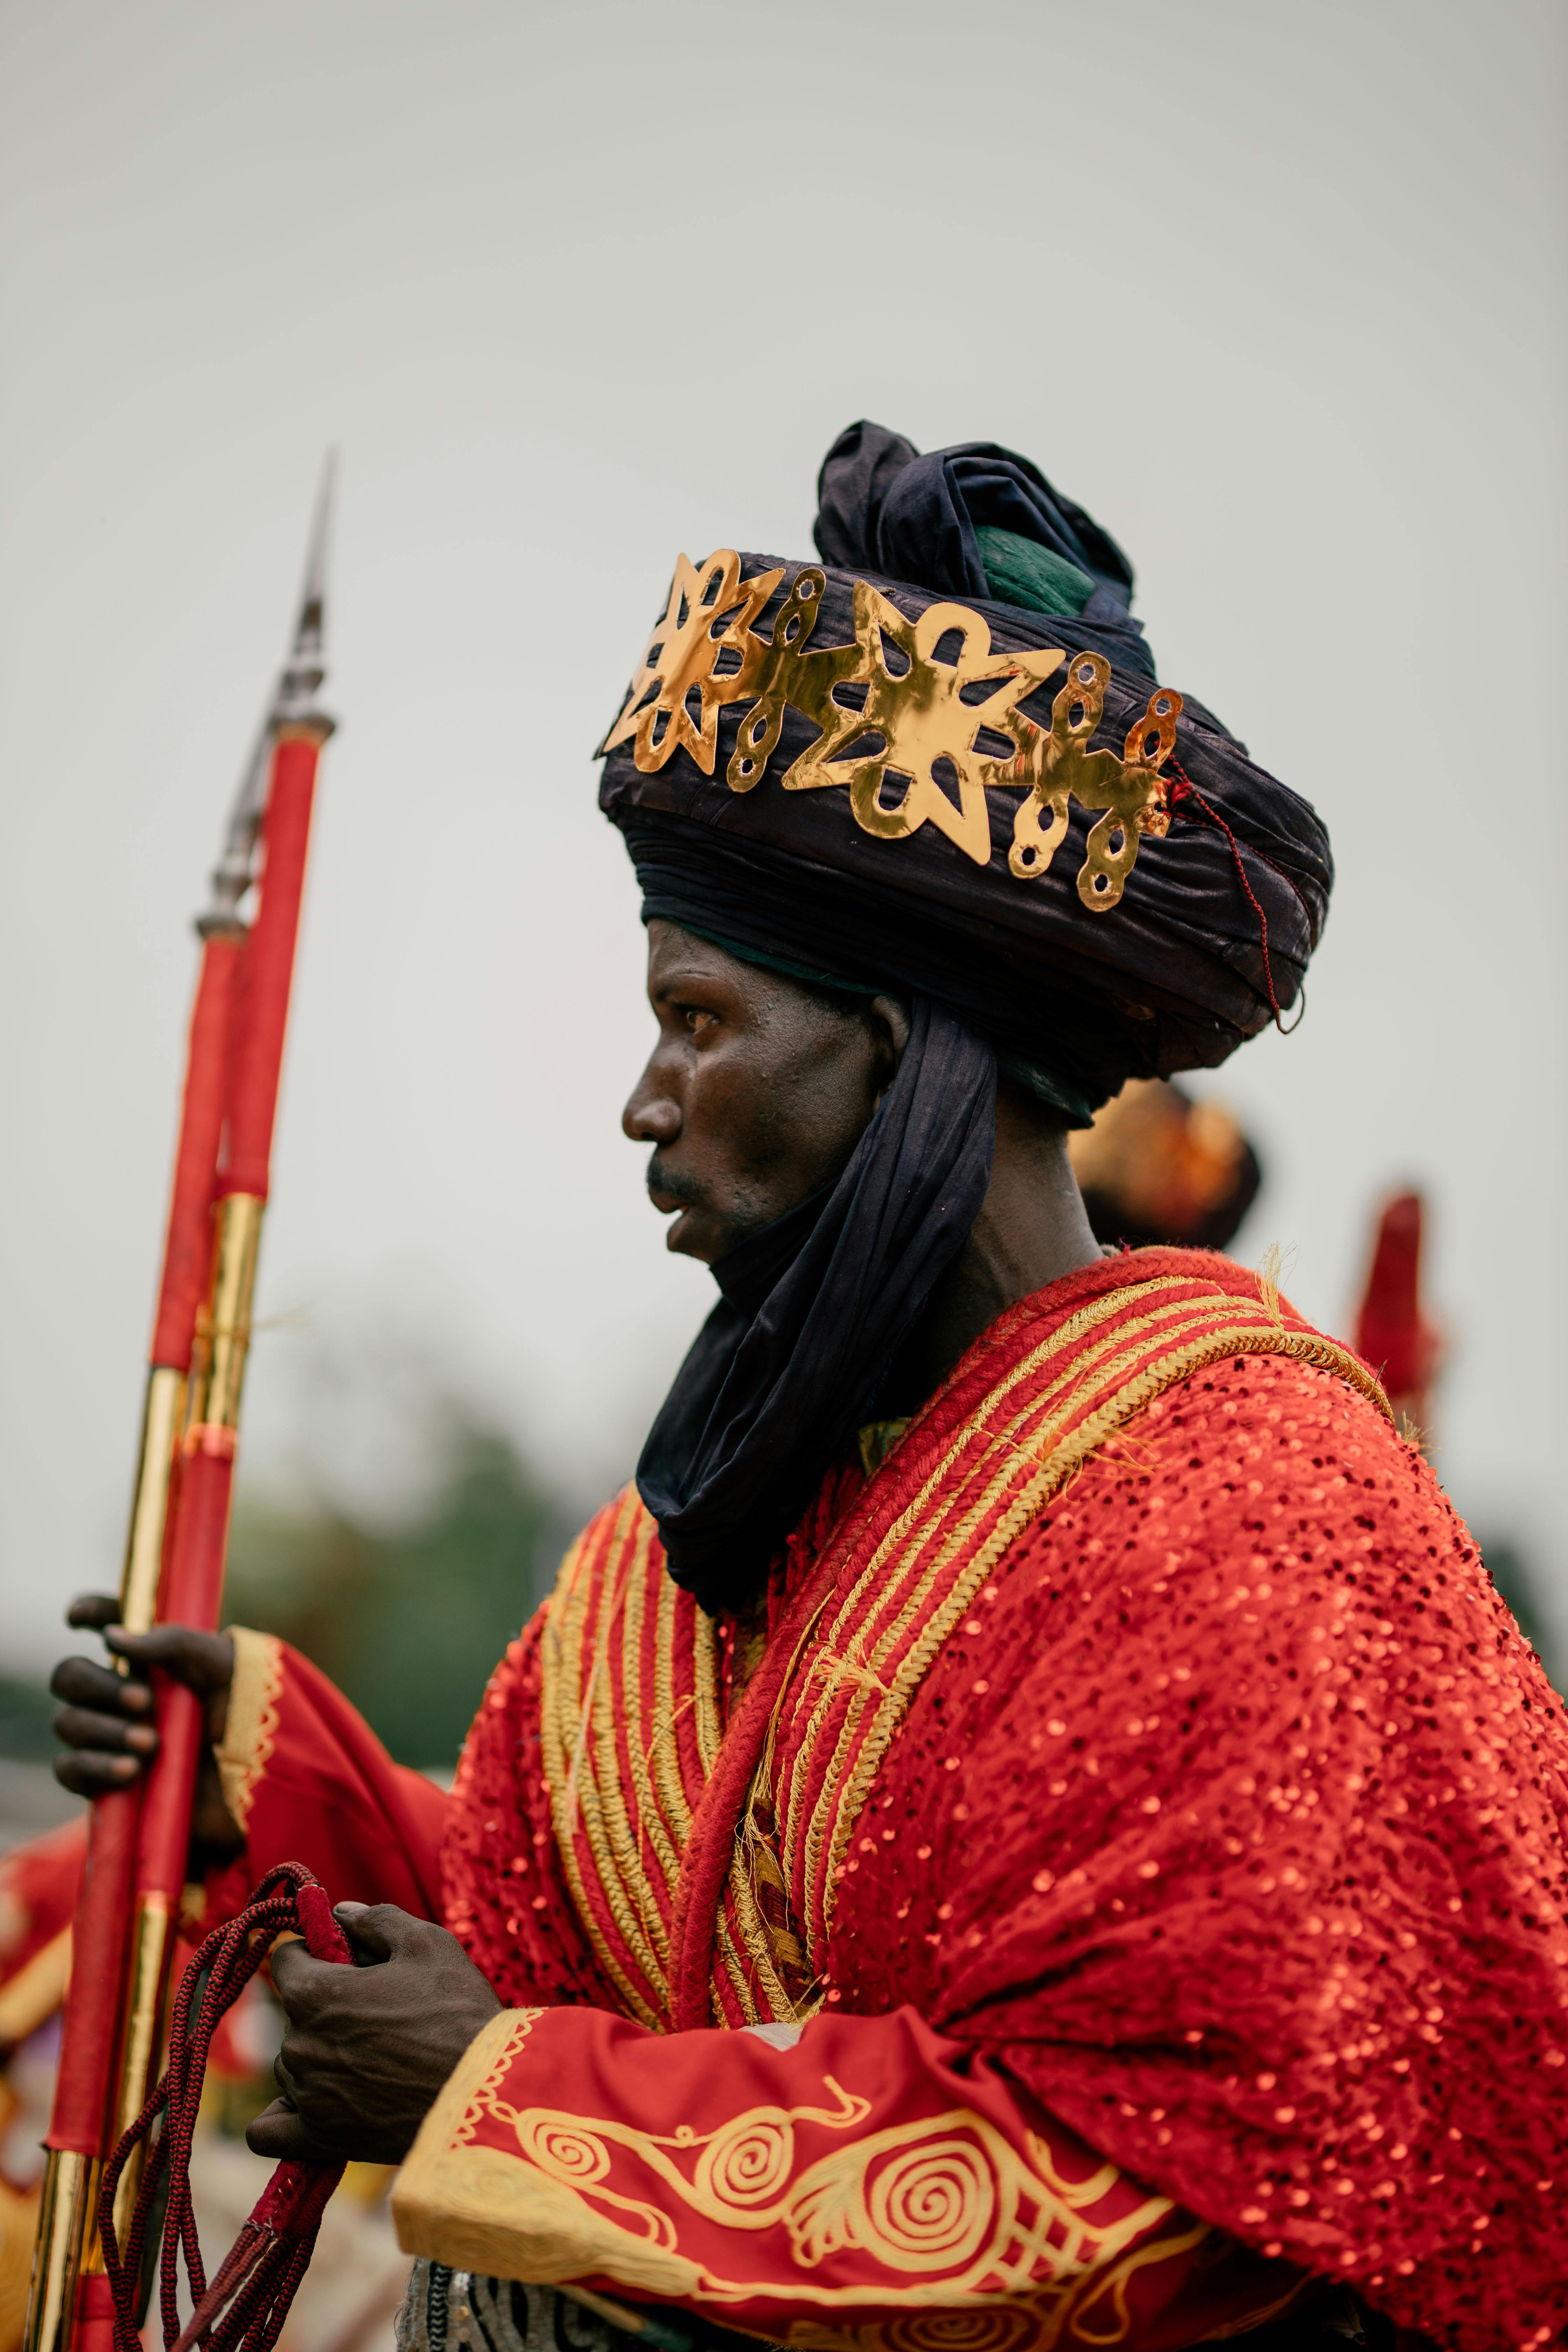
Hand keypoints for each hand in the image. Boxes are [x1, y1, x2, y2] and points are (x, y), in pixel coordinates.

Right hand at [51, 1595, 240, 1854]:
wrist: (261, 1780)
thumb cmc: (246, 1713)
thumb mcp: (224, 1665)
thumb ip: (173, 1642)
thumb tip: (111, 1637)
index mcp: (150, 1656)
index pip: (107, 1622)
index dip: (88, 1612)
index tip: (78, 1617)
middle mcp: (120, 1691)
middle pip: (70, 1675)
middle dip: (98, 1685)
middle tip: (145, 1702)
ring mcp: (108, 1735)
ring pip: (68, 1722)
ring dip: (105, 1730)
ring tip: (151, 1745)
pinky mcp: (104, 1780)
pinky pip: (69, 1769)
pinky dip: (94, 1766)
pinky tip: (130, 1771)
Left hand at [247, 1904, 501, 2166]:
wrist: (482, 2092)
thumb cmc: (456, 2010)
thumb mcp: (427, 1943)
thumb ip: (376, 1919)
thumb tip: (342, 1913)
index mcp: (315, 1993)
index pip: (286, 1958)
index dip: (318, 1951)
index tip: (350, 1960)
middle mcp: (299, 2045)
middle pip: (295, 2013)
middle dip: (328, 2005)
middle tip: (380, 2010)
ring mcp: (307, 2095)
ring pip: (294, 2064)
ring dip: (320, 2054)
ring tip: (375, 2056)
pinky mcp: (320, 2138)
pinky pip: (269, 2132)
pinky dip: (282, 2117)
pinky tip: (309, 2105)